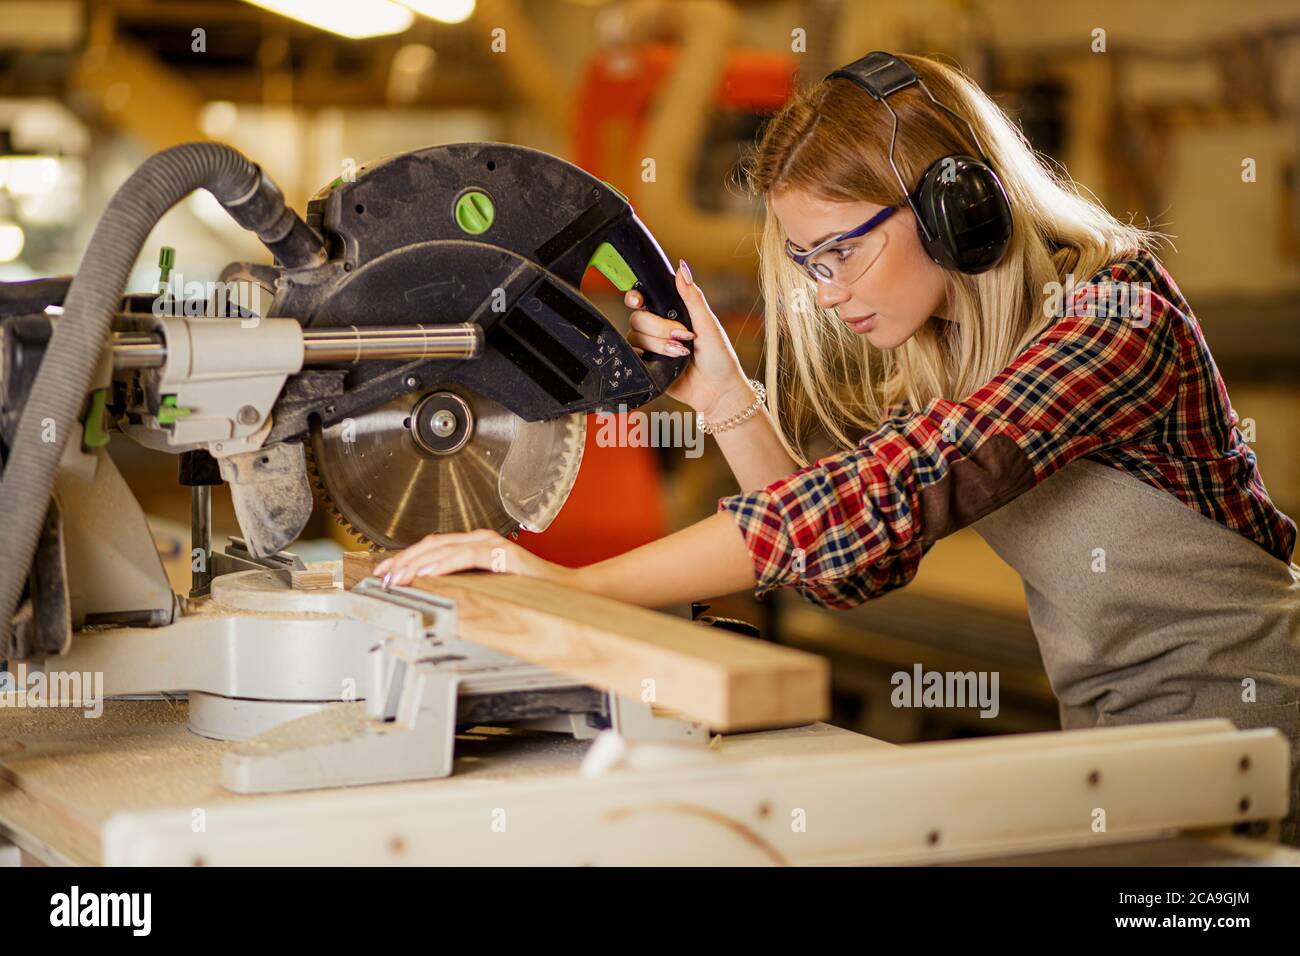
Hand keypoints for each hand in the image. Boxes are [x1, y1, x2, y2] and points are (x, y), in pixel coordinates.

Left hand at [372, 528, 574, 588]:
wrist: (567, 592)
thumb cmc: (531, 592)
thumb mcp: (488, 588)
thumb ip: (465, 585)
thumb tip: (432, 595)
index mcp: (476, 546)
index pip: (433, 547)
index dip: (406, 558)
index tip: (385, 572)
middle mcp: (481, 540)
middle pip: (432, 544)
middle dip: (403, 560)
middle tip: (382, 576)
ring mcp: (492, 544)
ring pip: (443, 548)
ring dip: (416, 562)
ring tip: (397, 576)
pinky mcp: (503, 554)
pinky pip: (466, 557)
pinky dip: (444, 563)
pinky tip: (428, 571)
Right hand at [626, 260, 753, 418]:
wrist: (718, 391)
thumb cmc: (720, 357)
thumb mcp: (708, 324)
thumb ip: (693, 297)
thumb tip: (682, 268)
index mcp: (673, 314)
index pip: (645, 298)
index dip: (636, 297)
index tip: (639, 301)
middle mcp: (659, 329)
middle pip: (638, 317)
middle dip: (660, 328)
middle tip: (683, 336)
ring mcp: (652, 348)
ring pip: (635, 337)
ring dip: (660, 345)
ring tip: (681, 353)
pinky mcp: (647, 366)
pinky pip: (633, 356)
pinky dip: (649, 357)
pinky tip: (667, 363)